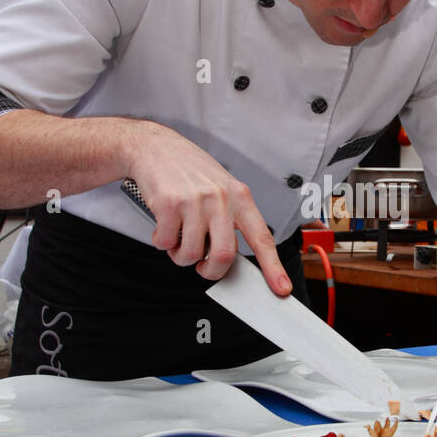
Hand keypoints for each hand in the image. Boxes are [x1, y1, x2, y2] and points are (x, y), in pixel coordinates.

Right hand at [125, 121, 290, 291]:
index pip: (262, 238)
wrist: (156, 148)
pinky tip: (163, 226)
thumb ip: (231, 218)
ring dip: (180, 256)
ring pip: (190, 254)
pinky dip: (161, 242)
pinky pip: (165, 243)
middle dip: (211, 271)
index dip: (272, 267)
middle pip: (224, 255)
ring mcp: (194, 201)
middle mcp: (221, 199)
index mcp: (240, 197)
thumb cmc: (190, 170)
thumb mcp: (222, 187)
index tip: (280, 288)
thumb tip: (233, 257)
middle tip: (202, 267)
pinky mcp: (169, 204)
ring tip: (178, 238)